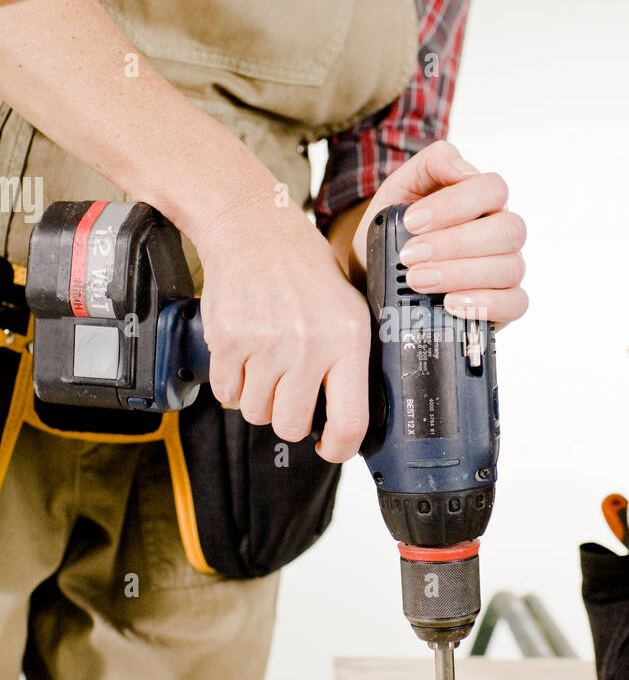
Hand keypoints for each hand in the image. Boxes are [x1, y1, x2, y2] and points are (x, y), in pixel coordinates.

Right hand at [197, 190, 370, 462]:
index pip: (350, 422)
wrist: (255, 230)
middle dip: (288, 419)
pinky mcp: (228, 341)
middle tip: (290, 395)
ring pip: (255, 413)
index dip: (340, 449)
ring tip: (266, 365)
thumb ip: (352, 361)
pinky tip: (244, 356)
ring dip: (258, 399)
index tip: (331, 447)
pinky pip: (226, 393)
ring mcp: (265, 344)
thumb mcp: (349, 308)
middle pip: (291, 427)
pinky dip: (232, 384)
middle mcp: (309, 345)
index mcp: (348, 340)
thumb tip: (350, 419)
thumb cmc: (306, 272)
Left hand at [350, 140, 527, 325]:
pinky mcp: (505, 303)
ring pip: (510, 267)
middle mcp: (501, 233)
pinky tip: (450, 303)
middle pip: (508, 230)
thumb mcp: (399, 189)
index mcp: (483, 200)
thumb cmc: (394, 230)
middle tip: (411, 256)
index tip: (412, 221)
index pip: (492, 189)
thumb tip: (463, 168)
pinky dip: (484, 304)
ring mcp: (507, 268)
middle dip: (454, 244)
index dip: (454, 205)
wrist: (377, 275)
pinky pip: (516, 303)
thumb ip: (431, 165)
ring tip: (418, 280)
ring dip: (460, 274)